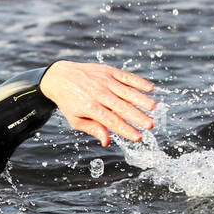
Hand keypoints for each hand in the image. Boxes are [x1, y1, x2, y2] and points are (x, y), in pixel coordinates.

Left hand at [39, 60, 155, 145]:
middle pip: (121, 107)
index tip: (138, 137)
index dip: (125, 129)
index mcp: (90, 107)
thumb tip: (107, 142)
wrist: (60, 76)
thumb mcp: (75, 119)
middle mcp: (98, 93)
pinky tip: (150, 88)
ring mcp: (104, 80)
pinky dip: (138, 82)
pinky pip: (125, 77)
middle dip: (137, 116)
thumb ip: (93, 129)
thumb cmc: (69, 101)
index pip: (111, 121)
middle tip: (150, 125)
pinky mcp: (108, 71)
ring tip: (153, 108)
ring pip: (126, 91)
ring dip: (141, 99)